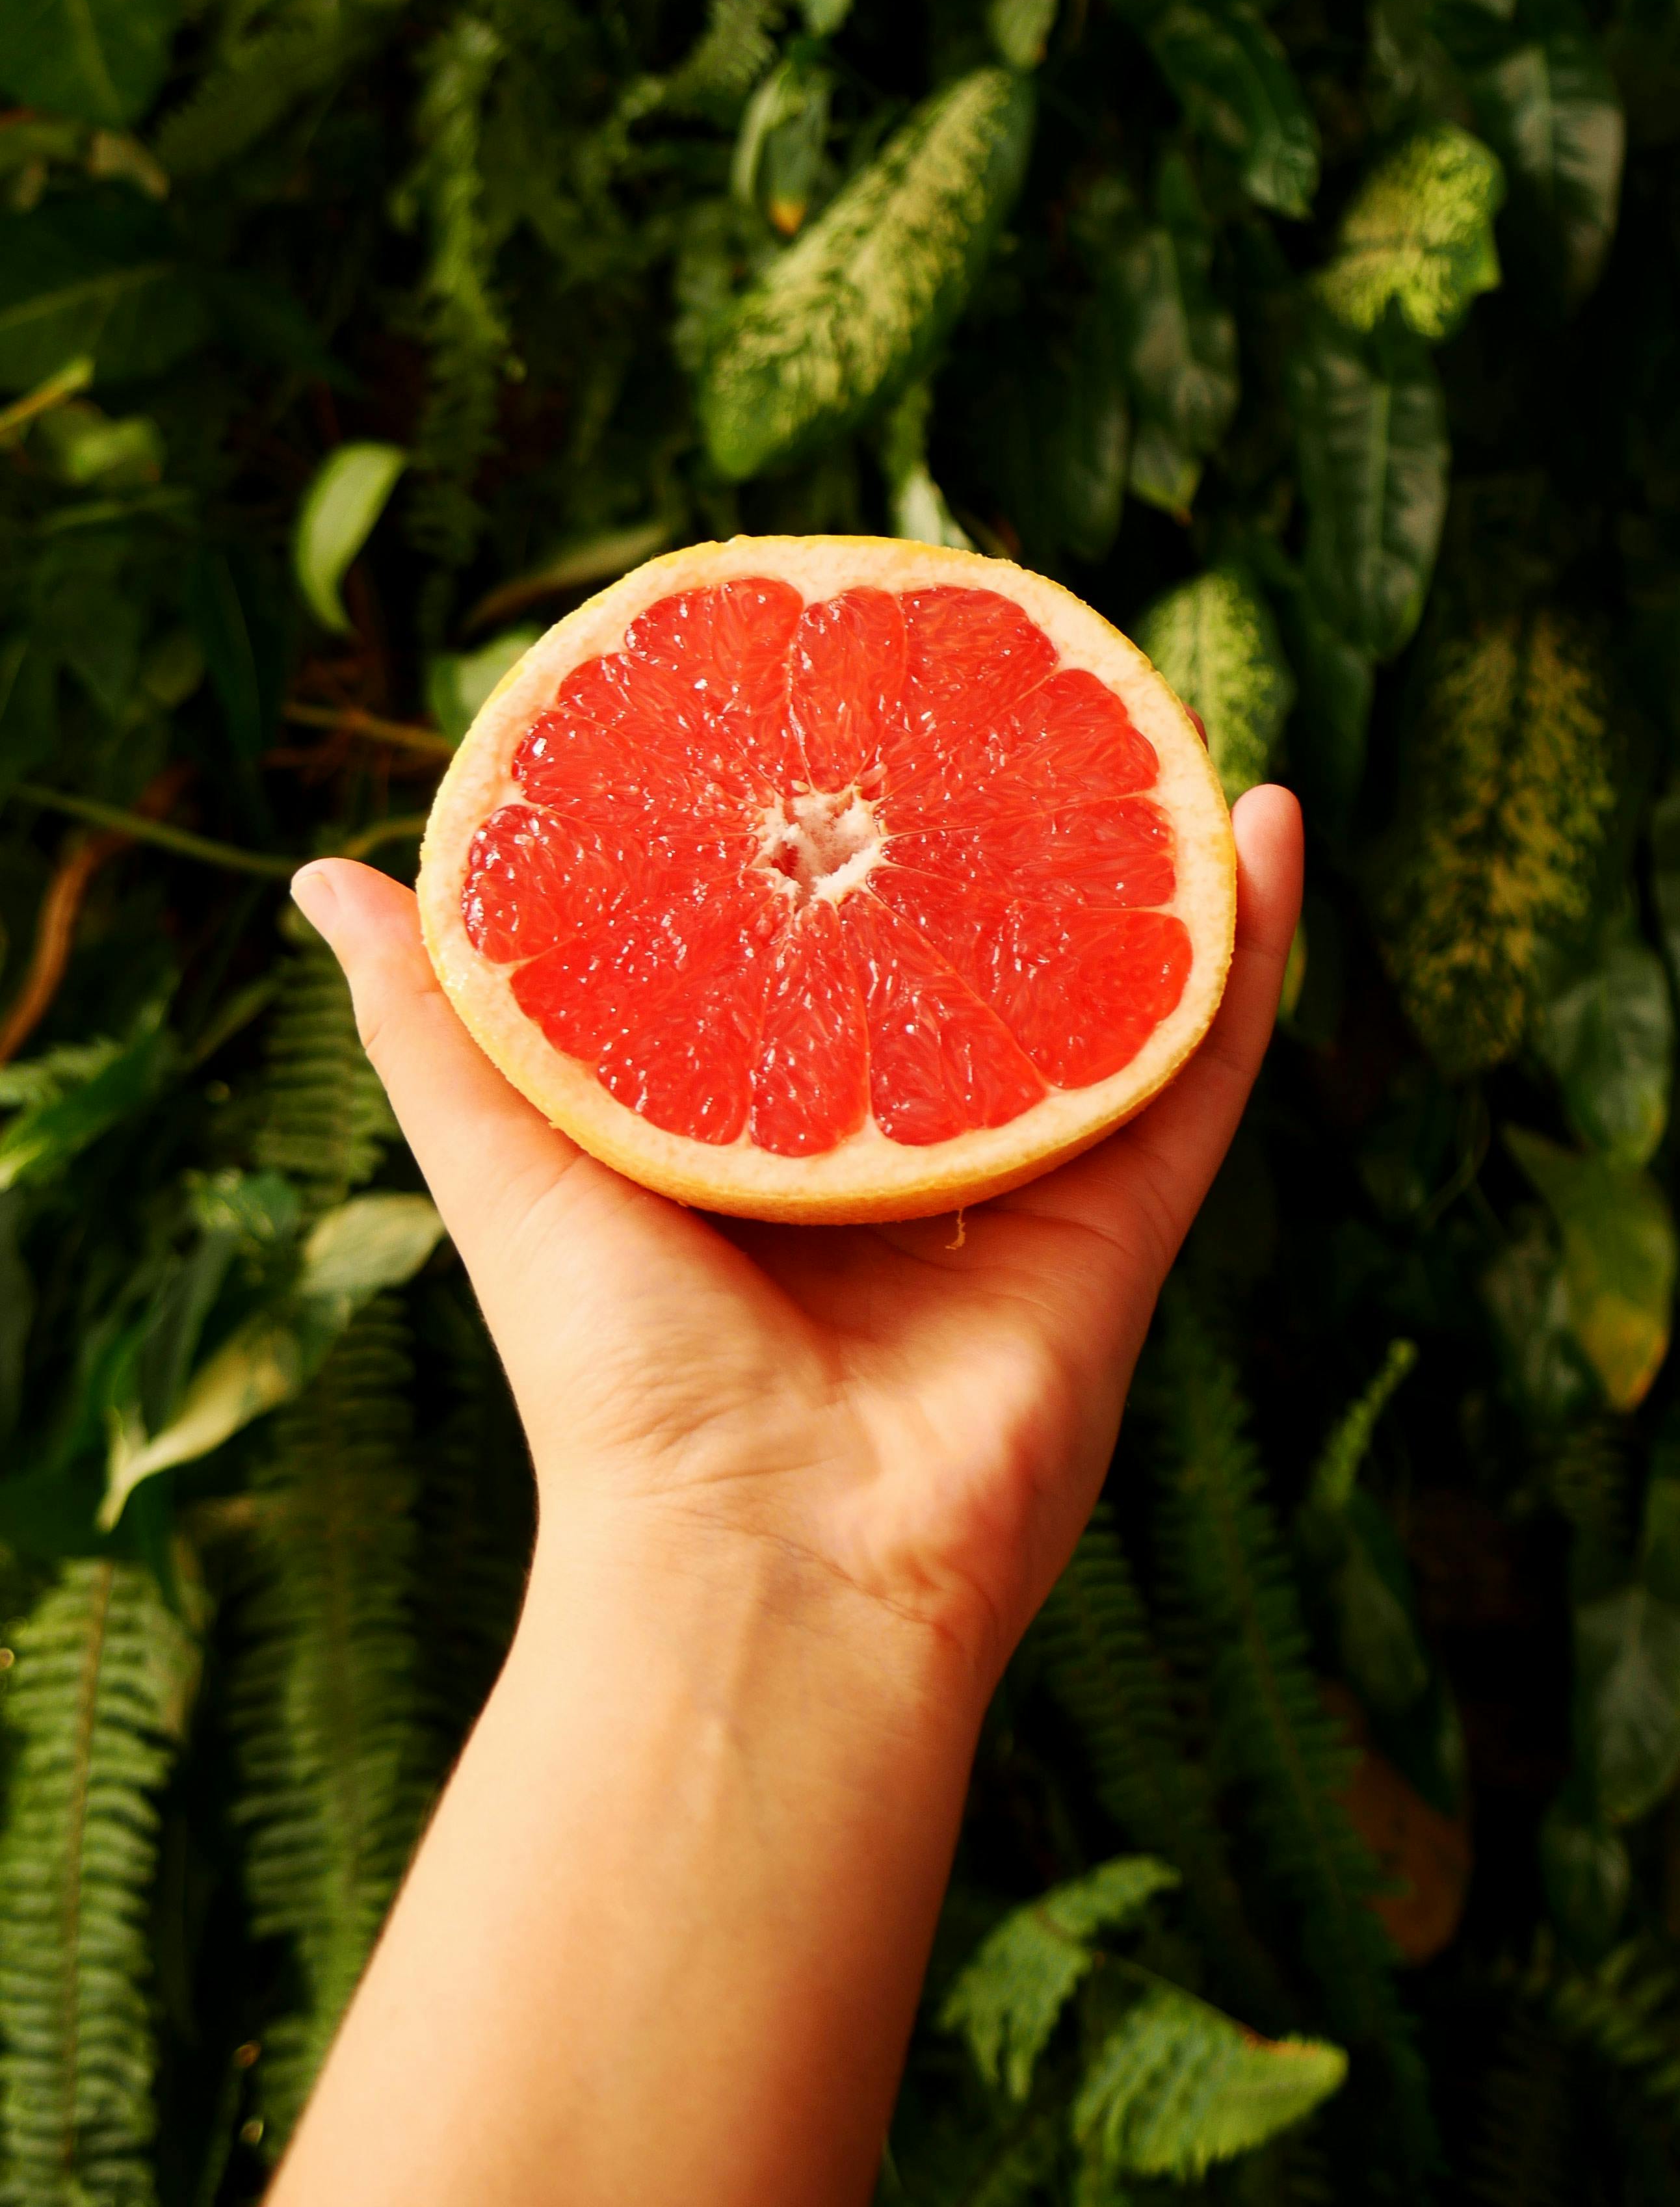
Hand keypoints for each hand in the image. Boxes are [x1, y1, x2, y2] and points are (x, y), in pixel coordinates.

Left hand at [291, 783, 1299, 1698]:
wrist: (758, 1566)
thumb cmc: (613, 1379)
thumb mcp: (504, 1158)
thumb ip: (434, 1016)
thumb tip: (326, 869)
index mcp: (764, 1144)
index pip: (812, 956)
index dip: (831, 841)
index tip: (842, 711)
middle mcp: (899, 1160)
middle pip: (965, 963)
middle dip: (993, 842)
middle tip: (1005, 700)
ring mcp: (1022, 1193)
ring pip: (1106, 992)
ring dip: (1145, 863)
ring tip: (1157, 725)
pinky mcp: (1122, 1227)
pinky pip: (1202, 1064)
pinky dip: (1250, 947)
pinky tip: (1268, 822)